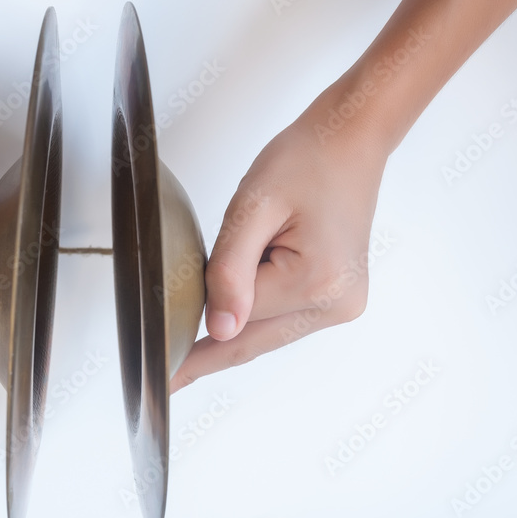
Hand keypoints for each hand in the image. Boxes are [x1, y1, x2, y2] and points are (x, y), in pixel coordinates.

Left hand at [171, 92, 387, 390]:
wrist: (350, 139)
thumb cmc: (307, 159)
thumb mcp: (253, 207)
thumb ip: (230, 270)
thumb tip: (219, 329)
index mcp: (317, 283)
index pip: (237, 319)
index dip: (195, 339)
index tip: (166, 379)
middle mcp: (337, 303)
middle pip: (255, 341)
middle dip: (210, 353)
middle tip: (169, 379)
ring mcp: (342, 304)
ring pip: (268, 334)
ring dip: (234, 329)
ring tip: (193, 340)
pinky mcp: (338, 296)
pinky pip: (284, 319)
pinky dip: (255, 317)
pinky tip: (230, 315)